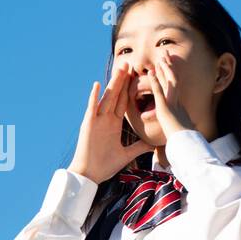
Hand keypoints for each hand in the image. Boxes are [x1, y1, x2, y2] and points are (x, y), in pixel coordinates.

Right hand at [68, 62, 153, 183]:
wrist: (89, 175)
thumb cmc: (104, 165)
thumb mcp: (126, 155)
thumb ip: (138, 147)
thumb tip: (151, 144)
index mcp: (114, 124)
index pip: (123, 103)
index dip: (130, 89)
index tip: (136, 76)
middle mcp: (105, 119)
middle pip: (116, 96)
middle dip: (123, 81)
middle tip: (129, 64)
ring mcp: (96, 120)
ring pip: (106, 98)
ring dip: (113, 84)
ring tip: (119, 69)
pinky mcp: (88, 125)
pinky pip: (92, 108)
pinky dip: (94, 97)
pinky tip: (97, 85)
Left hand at [151, 51, 196, 139]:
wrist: (186, 144)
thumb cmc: (185, 139)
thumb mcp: (185, 128)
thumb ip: (187, 124)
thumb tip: (194, 125)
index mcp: (178, 104)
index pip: (174, 84)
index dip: (171, 73)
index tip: (168, 63)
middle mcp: (176, 100)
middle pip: (172, 78)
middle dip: (168, 65)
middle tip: (165, 52)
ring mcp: (171, 103)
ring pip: (167, 81)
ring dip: (163, 68)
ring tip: (159, 56)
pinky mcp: (164, 108)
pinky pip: (159, 92)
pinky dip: (155, 82)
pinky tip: (150, 72)